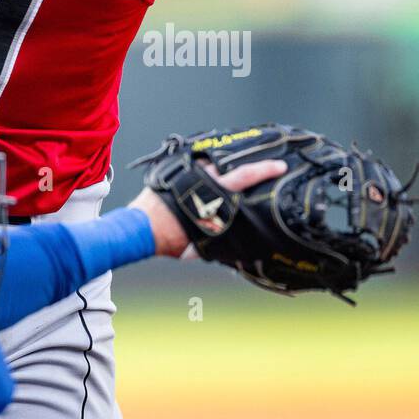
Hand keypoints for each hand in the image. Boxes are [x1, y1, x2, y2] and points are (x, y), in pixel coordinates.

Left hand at [130, 159, 287, 256]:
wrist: (137, 228)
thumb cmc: (166, 239)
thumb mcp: (194, 248)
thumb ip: (210, 246)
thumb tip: (225, 255)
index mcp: (211, 194)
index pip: (244, 176)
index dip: (265, 169)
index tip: (281, 165)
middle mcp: (201, 178)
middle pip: (232, 164)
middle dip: (250, 163)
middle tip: (266, 163)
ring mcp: (187, 173)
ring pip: (212, 163)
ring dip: (224, 165)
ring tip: (238, 166)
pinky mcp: (175, 173)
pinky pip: (195, 166)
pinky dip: (203, 168)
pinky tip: (209, 171)